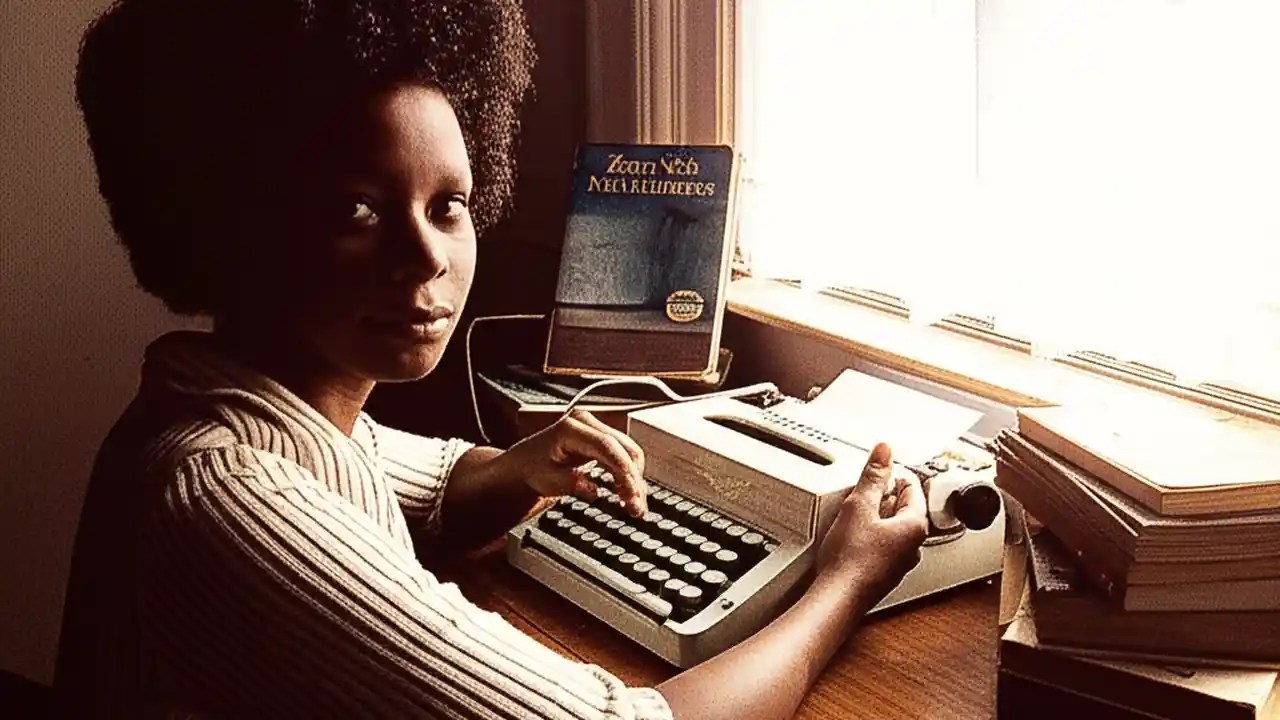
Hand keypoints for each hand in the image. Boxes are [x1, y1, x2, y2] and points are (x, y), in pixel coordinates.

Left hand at [501, 409, 647, 516]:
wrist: (526, 463)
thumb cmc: (533, 468)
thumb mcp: (548, 479)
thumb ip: (571, 483)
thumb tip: (594, 491)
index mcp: (571, 428)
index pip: (607, 445)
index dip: (623, 469)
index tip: (632, 492)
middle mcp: (587, 423)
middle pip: (623, 448)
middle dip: (634, 479)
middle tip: (636, 507)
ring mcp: (596, 429)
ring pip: (628, 452)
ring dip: (634, 480)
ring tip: (635, 506)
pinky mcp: (602, 439)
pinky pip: (623, 456)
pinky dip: (628, 476)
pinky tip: (628, 495)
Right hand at [816, 442, 927, 598]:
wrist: (837, 597)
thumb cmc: (851, 559)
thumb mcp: (859, 506)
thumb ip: (873, 476)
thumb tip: (884, 451)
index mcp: (916, 526)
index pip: (912, 487)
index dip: (890, 475)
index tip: (874, 471)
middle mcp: (913, 545)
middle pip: (902, 507)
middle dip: (880, 497)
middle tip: (859, 496)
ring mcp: (899, 561)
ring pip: (890, 527)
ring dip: (873, 518)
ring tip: (852, 517)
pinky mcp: (883, 571)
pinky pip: (880, 544)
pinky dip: (867, 536)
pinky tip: (849, 538)